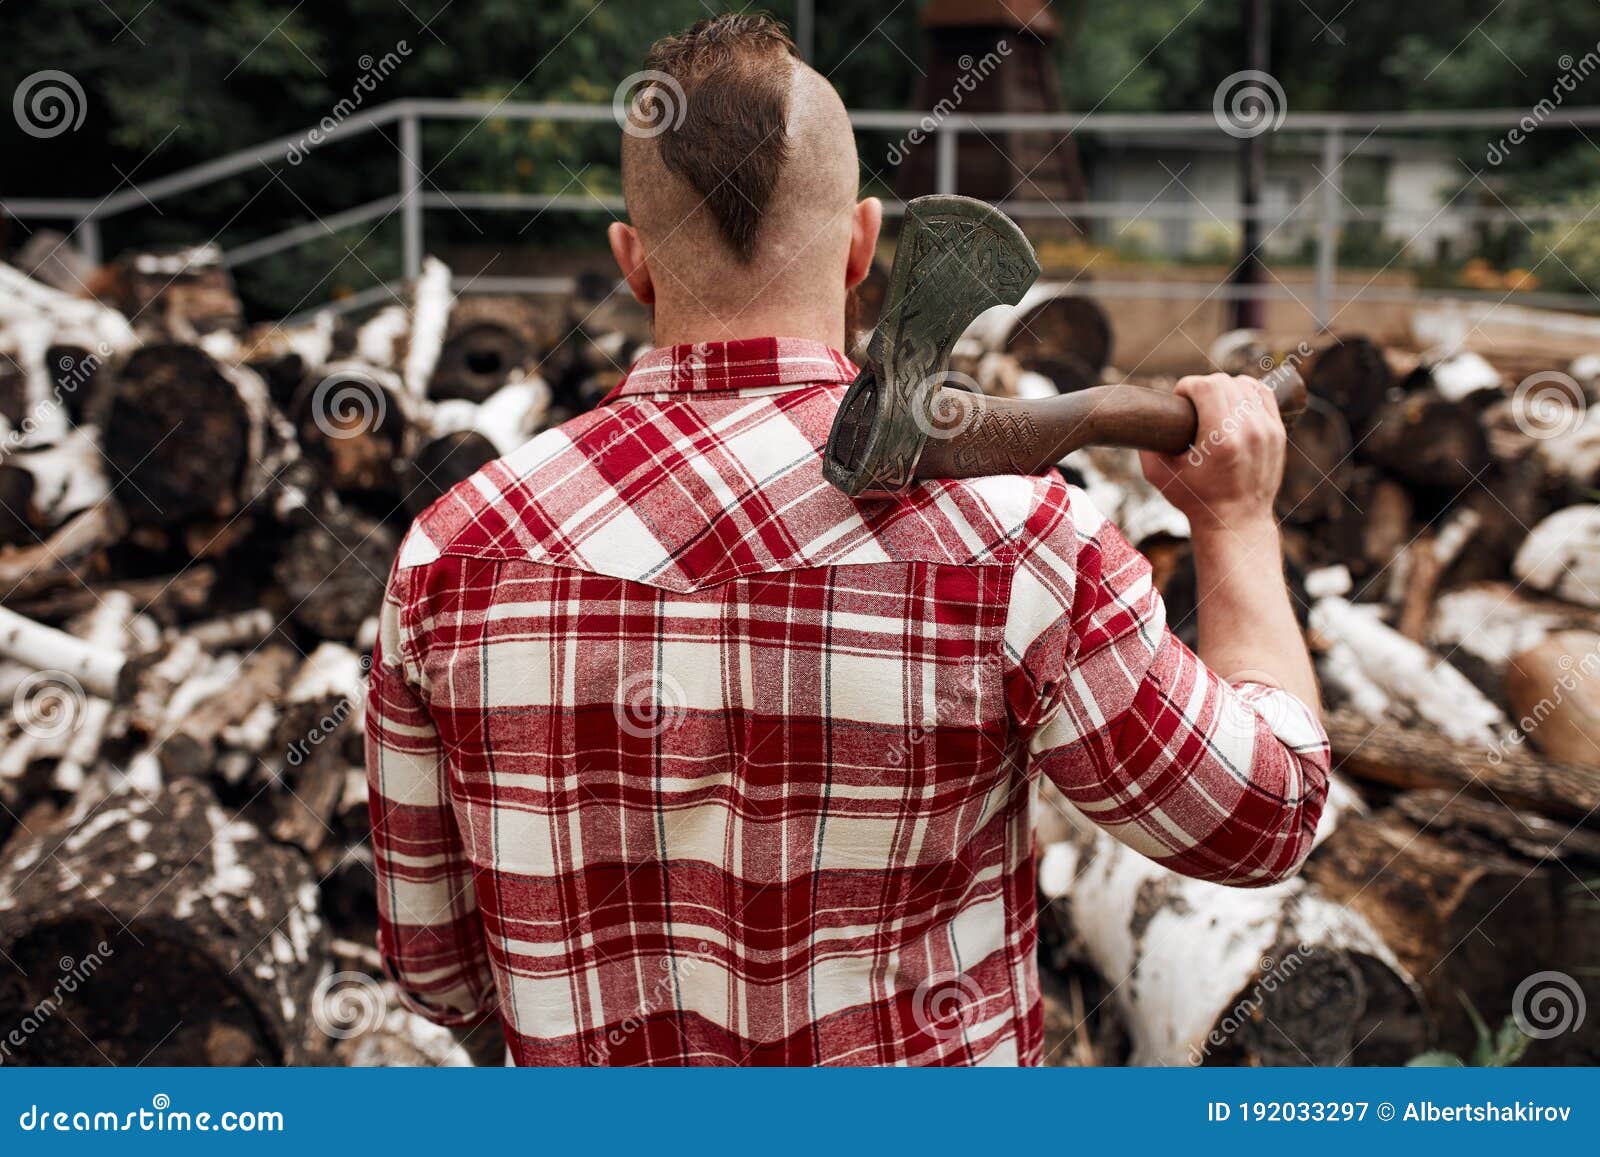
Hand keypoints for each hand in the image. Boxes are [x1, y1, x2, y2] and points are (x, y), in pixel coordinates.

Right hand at [1139, 373, 1285, 532]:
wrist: (1236, 522)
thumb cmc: (1196, 501)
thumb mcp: (1159, 476)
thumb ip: (1146, 446)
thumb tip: (1141, 422)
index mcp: (1221, 439)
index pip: (1205, 386)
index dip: (1185, 387)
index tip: (1178, 400)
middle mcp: (1249, 430)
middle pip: (1223, 382)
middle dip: (1202, 386)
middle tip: (1191, 404)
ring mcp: (1267, 430)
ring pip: (1245, 384)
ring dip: (1224, 387)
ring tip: (1212, 404)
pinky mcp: (1277, 433)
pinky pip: (1263, 395)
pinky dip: (1246, 392)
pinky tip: (1233, 403)